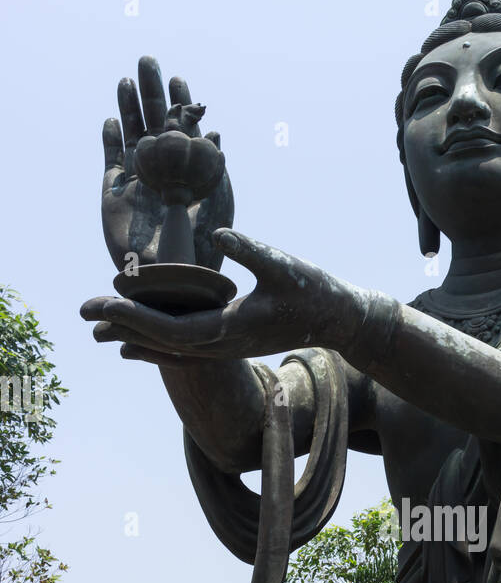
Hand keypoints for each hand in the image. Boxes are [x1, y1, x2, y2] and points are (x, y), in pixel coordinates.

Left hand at [81, 229, 368, 363]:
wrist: (336, 319)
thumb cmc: (312, 288)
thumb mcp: (282, 264)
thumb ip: (251, 250)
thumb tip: (220, 232)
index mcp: (231, 327)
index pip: (172, 327)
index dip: (136, 315)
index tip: (105, 300)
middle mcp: (222, 345)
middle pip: (160, 340)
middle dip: (120, 324)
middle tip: (82, 311)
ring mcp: (225, 348)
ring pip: (168, 348)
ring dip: (131, 336)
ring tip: (97, 328)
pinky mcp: (228, 343)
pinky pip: (182, 350)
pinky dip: (153, 347)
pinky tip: (131, 345)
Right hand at [101, 56, 233, 271]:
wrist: (169, 273)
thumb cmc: (200, 246)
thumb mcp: (214, 202)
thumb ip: (212, 166)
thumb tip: (212, 131)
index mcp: (186, 170)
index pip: (182, 128)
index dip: (180, 104)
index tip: (179, 79)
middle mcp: (161, 171)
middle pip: (154, 123)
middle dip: (152, 92)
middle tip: (149, 61)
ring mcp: (137, 180)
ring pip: (132, 136)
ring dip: (129, 107)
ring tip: (126, 80)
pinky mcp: (113, 194)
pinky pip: (111, 160)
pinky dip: (111, 139)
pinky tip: (112, 120)